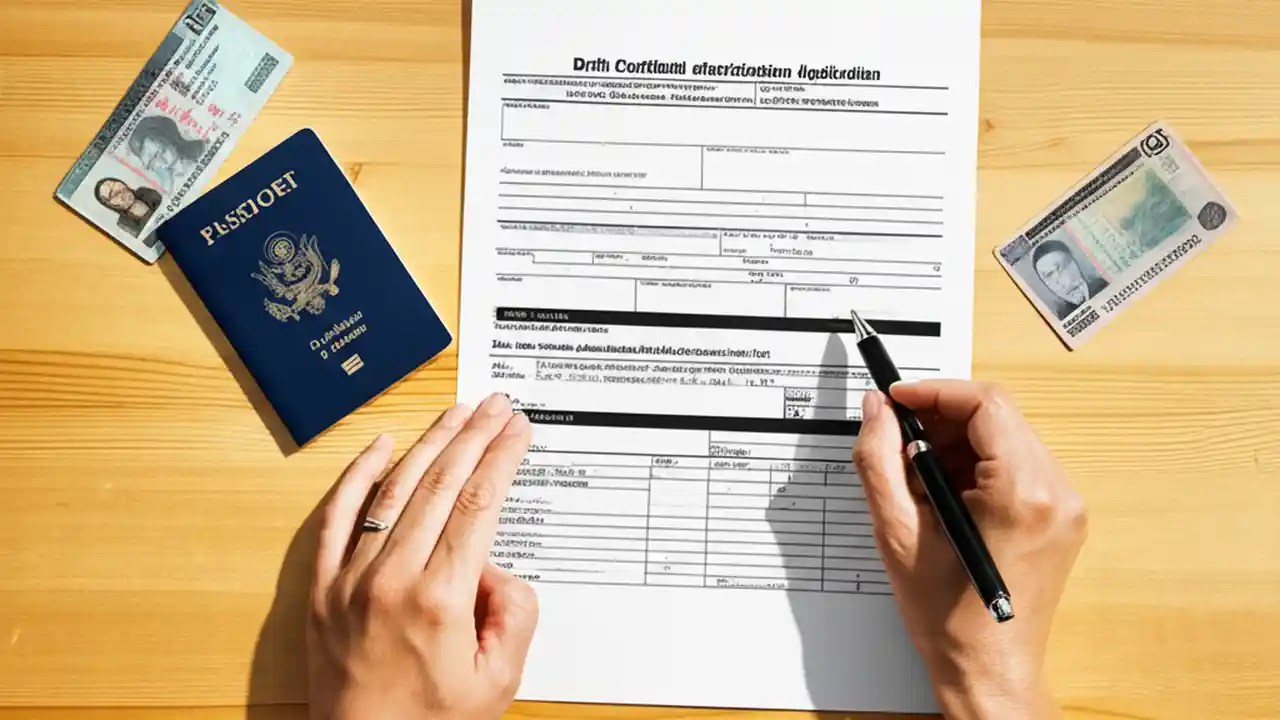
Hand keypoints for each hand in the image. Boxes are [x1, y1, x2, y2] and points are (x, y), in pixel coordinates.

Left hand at [307, 394, 537, 719]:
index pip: (480, 504)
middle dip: (474, 436)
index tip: (517, 431)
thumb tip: (498, 571)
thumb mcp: (499, 681)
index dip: (502, 458)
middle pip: (442, 483)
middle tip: (496, 406)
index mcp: (440, 598)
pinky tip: (379, 445)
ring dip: (429, 443)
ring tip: (456, 413)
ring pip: (394, 490)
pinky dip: (357, 475)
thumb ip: (515, 616)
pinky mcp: (321, 588)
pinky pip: (337, 517)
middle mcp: (392, 578)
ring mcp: (351, 579)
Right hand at [852, 381, 1086, 719]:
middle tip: (899, 440)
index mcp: (1022, 495)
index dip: (935, 392)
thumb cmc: (950, 619)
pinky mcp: (1060, 515)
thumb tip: (877, 412)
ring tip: (917, 477)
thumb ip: (880, 462)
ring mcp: (1064, 505)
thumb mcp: (898, 534)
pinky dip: (975, 464)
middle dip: (942, 419)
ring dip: (956, 443)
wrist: (989, 669)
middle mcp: (1055, 494)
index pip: (986, 405)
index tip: (898, 400)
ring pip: (1006, 438)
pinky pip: (1017, 464)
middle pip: (998, 417)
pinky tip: (944, 493)